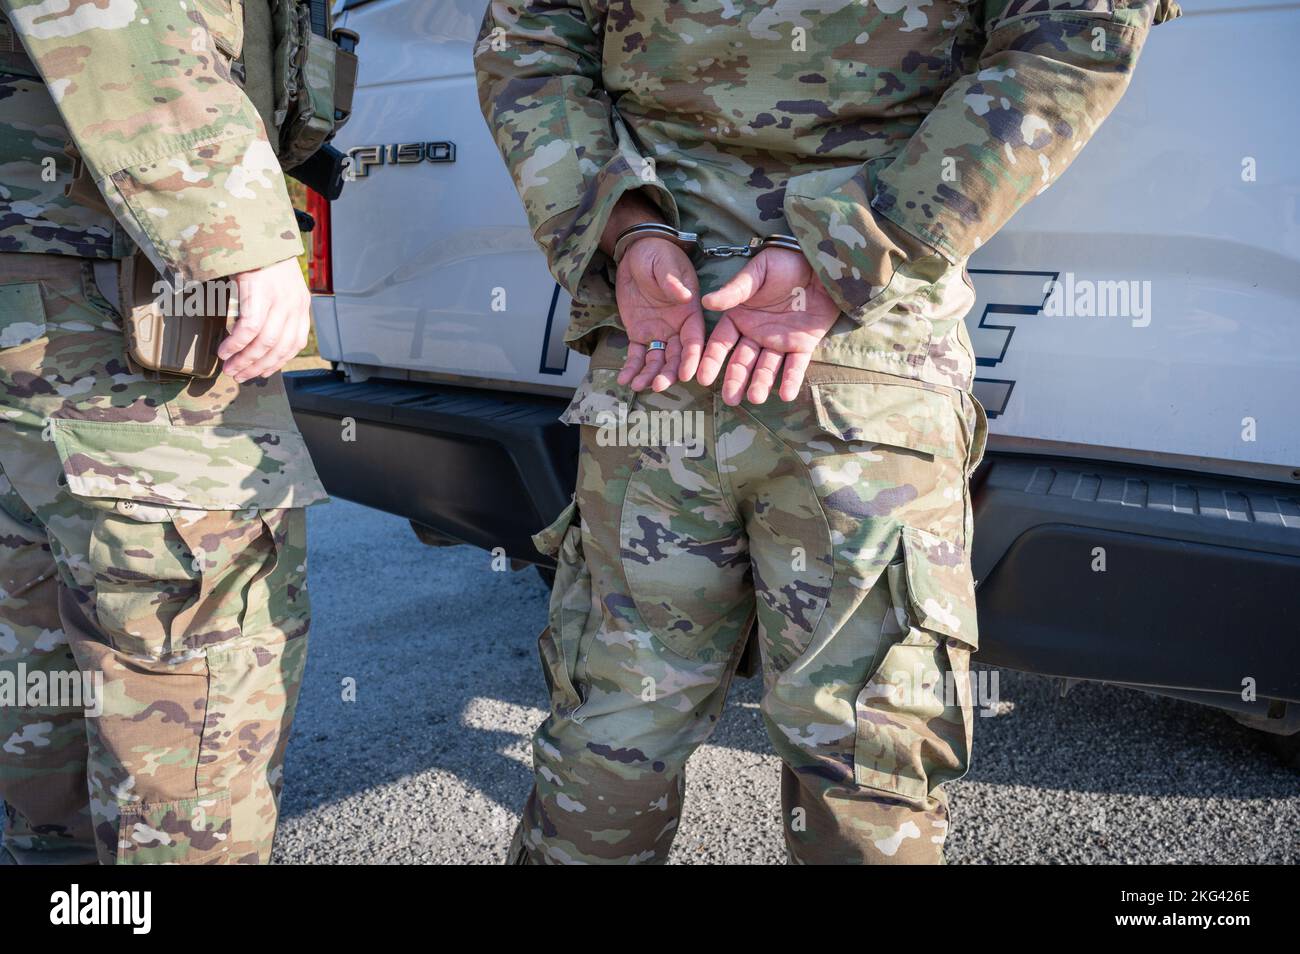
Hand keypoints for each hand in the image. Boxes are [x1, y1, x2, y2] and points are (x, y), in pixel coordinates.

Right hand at [218, 257, 311, 382]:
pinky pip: (249, 328)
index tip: (259, 372)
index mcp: (301, 305)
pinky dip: (236, 344)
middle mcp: (294, 305)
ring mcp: (279, 299)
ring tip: (229, 367)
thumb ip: (276, 310)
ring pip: (264, 342)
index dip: (276, 363)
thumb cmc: (262, 259)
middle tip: (239, 376)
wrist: (255, 229)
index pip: (294, 345)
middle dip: (257, 366)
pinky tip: (224, 350)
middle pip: (278, 348)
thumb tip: (259, 338)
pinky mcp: (260, 292)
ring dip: (245, 360)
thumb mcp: (279, 286)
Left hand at [614, 237, 705, 390]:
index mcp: (690, 312)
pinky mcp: (639, 333)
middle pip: (676, 356)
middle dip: (669, 373)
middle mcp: (677, 327)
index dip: (692, 358)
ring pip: (657, 360)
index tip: (687, 374)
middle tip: (658, 386)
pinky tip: (624, 379)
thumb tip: (682, 296)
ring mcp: (658, 332)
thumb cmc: (657, 254)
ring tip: (638, 385)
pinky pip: (637, 355)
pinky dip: (632, 368)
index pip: (694, 339)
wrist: (635, 253)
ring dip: (650, 375)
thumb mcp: (664, 263)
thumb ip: (672, 280)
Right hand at [698, 247, 838, 404]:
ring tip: (755, 398)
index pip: (721, 343)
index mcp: (740, 316)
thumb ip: (734, 290)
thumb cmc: (784, 262)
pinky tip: (787, 394)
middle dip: (736, 380)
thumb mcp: (756, 273)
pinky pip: (796, 365)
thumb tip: (706, 302)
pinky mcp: (803, 344)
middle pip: (742, 361)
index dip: (712, 360)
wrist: (819, 262)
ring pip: (767, 367)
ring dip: (761, 383)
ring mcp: (780, 340)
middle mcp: (757, 333)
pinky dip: (791, 379)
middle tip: (730, 399)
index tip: (702, 377)